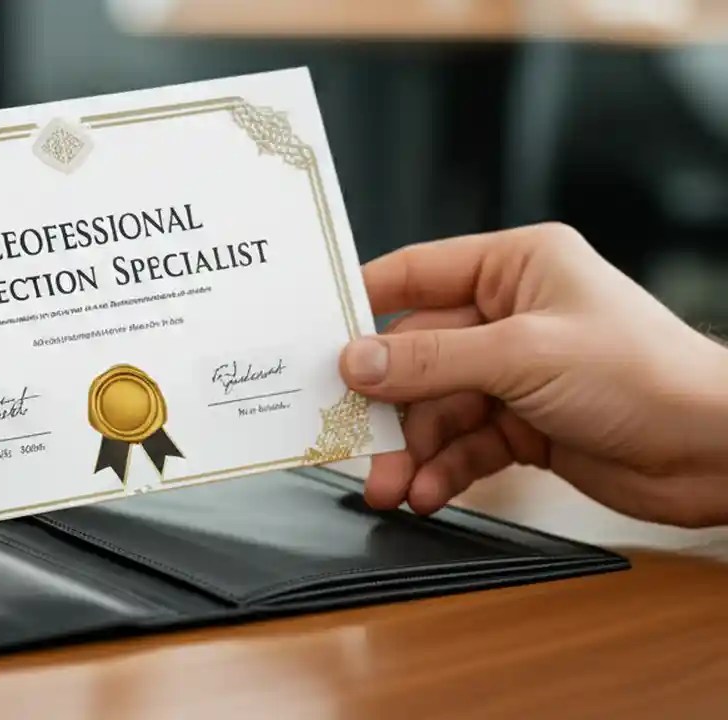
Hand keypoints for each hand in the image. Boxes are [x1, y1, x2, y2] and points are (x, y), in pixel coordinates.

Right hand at [340, 223, 727, 526]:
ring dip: (411, 449)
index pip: (418, 273)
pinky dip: (442, 469)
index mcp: (517, 266)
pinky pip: (462, 444)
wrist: (717, 453)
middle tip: (349, 437)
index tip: (314, 335)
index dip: (363, 302)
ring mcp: (516, 372)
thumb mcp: (524, 357)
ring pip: (435, 407)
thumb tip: (356, 359)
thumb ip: (433, 360)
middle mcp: (511, 314)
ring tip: (390, 486)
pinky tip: (428, 492)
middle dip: (388, 404)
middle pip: (418, 355)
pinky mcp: (524, 423)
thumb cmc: (647, 376)